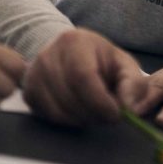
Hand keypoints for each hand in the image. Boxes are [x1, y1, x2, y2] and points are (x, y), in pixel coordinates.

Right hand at [23, 29, 146, 125]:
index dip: (100, 101)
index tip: (116, 115)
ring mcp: (34, 74)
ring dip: (82, 120)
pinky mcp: (29, 92)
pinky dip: (68, 122)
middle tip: (108, 116)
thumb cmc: (100, 61)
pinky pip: (49, 117)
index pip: (82, 76)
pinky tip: (79, 112)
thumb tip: (131, 108)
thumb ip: (134, 84)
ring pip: (58, 110)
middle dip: (94, 114)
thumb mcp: (124, 66)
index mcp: (74, 42)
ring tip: (96, 112)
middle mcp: (48, 55)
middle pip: (69, 96)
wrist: (70, 55)